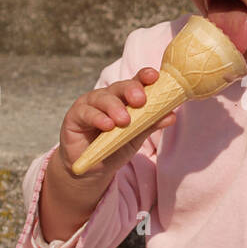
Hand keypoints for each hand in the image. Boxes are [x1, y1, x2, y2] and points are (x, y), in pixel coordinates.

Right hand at [59, 67, 177, 180]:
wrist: (94, 170)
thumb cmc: (115, 148)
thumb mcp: (136, 136)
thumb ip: (151, 124)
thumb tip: (171, 115)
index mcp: (124, 99)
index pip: (135, 82)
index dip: (144, 76)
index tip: (154, 76)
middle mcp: (107, 98)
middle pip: (119, 87)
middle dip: (131, 90)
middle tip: (140, 100)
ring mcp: (90, 105)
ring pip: (102, 98)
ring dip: (114, 107)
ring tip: (124, 120)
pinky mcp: (74, 116)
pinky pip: (86, 113)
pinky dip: (98, 118)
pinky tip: (107, 125)